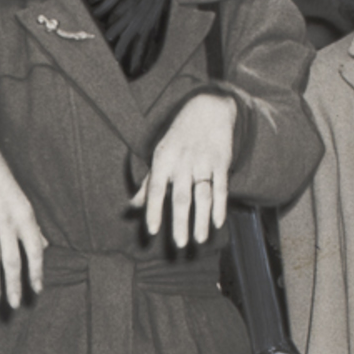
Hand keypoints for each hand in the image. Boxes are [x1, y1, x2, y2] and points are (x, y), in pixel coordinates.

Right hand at [0, 136, 47, 306]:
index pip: (34, 251)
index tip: (36, 290)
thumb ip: (32, 228)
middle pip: (12, 261)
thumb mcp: (23, 203)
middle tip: (13, 304)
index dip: (36, 273)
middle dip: (14, 285)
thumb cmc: (2, 184)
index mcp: (24, 217)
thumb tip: (44, 247)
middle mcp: (6, 222)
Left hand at [130, 91, 235, 245]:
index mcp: (163, 159)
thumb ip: (148, 183)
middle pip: (181, 196)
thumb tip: (131, 206)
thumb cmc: (178, 138)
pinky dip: (220, 205)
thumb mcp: (160, 155)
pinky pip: (221, 187)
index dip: (153, 210)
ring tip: (200, 240)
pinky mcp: (222, 161)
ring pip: (203, 195)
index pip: (156, 188)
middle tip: (179, 244)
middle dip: (180, 221)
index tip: (152, 231)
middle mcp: (183, 161)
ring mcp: (203, 161)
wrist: (207, 109)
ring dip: (202, 219)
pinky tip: (217, 223)